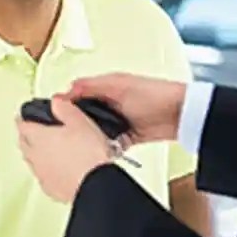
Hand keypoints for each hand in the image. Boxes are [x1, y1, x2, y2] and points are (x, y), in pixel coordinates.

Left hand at [17, 97, 114, 203]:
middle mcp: (36, 156)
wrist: (97, 184)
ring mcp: (42, 174)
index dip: (23, 118)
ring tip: (44, 149)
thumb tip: (56, 101)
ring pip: (32, 161)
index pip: (22, 125)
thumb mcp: (80, 121)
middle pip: (23, 143)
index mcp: (39, 137)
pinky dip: (46, 171)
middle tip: (31, 130)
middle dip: (26, 135)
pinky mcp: (51, 189)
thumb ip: (64, 108)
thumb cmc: (89, 154)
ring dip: (35, 154)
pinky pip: (43, 177)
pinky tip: (55, 170)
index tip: (24, 115)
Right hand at [61, 73, 187, 147]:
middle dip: (76, 124)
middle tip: (67, 132)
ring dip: (91, 136)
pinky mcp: (126, 137)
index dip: (65, 104)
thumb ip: (90, 86)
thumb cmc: (155, 95)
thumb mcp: (118, 86)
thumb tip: (66, 90)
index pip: (77, 95)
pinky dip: (105, 147)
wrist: (181, 115)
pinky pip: (109, 144)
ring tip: (83, 142)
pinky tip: (100, 150)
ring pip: (95, 131)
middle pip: (84, 115)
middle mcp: (110, 104)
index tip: (55, 114)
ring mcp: (118, 121)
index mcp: (106, 88)